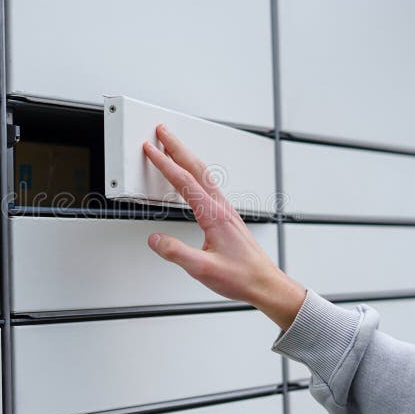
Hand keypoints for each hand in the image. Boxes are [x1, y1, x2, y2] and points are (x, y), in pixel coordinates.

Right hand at [143, 124, 306, 329]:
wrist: (264, 283)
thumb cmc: (241, 276)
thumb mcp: (202, 269)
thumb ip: (176, 253)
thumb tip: (154, 239)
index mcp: (214, 215)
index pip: (184, 181)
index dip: (164, 163)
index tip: (150, 149)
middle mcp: (221, 207)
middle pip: (196, 168)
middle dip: (177, 146)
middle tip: (162, 131)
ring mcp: (226, 210)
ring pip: (204, 173)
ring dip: (187, 156)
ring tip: (173, 145)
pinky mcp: (227, 216)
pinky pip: (209, 185)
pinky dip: (196, 171)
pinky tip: (192, 175)